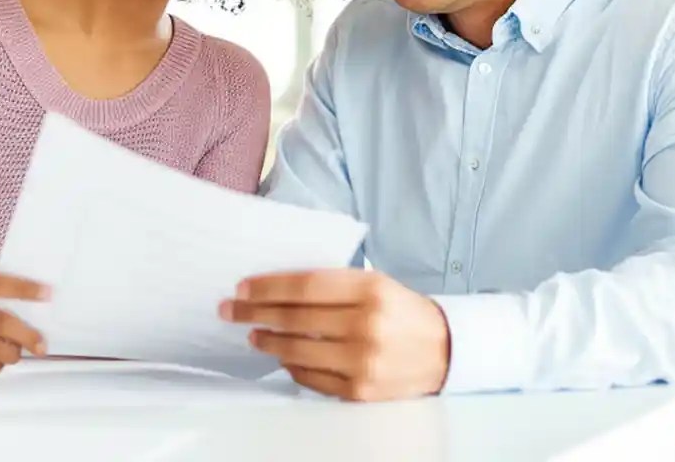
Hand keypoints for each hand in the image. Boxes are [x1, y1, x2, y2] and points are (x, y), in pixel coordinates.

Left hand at [219, 269, 449, 401]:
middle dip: (254, 313)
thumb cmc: (401, 311)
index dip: (267, 287)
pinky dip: (292, 367)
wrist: (444, 350)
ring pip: (296, 351)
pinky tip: (283, 357)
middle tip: (230, 310)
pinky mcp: (359, 391)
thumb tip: (274, 289)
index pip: (304, 287)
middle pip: (293, 318)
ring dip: (267, 342)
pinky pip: (310, 379)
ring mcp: (362, 362)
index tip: (241, 288)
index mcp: (370, 289)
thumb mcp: (374, 283)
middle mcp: (366, 325)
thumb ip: (331, 284)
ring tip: (254, 334)